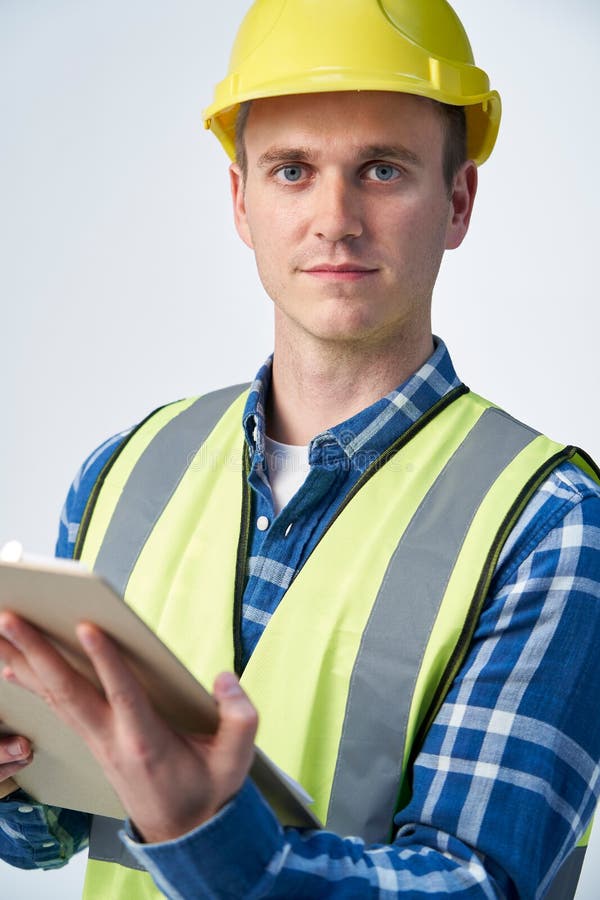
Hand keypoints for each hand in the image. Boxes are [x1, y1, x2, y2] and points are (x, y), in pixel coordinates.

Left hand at [0, 612, 257, 841]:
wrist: (181, 832)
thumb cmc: (206, 789)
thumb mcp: (237, 760)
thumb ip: (240, 717)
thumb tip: (224, 678)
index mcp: (146, 741)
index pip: (122, 694)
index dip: (105, 660)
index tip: (86, 626)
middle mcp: (111, 739)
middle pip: (68, 691)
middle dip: (38, 652)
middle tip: (11, 617)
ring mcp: (96, 739)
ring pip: (53, 695)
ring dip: (24, 660)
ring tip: (1, 628)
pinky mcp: (91, 738)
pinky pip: (54, 704)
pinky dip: (30, 681)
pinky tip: (10, 663)